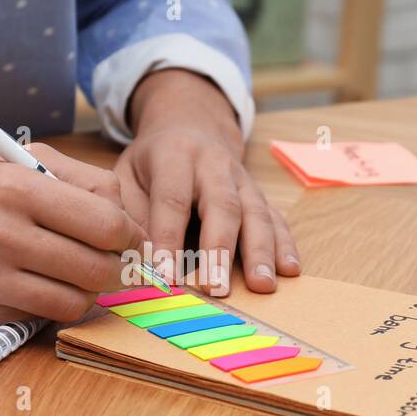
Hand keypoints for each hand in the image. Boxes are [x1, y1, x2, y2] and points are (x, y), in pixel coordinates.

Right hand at [0, 140, 144, 327]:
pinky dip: (42, 306)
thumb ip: (76, 181)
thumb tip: (128, 219)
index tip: (121, 239)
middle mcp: (0, 230)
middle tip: (96, 262)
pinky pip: (36, 317)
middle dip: (107, 269)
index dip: (126, 236)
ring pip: (72, 302)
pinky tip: (25, 286)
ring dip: (78, 293)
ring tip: (63, 276)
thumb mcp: (14, 164)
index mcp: (16, 186)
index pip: (107, 224)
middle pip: (96, 268)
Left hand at [116, 69, 299, 295]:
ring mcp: (243, 179)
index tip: (165, 277)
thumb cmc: (153, 162)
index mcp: (175, 156)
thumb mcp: (127, 173)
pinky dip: (284, 244)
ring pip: (256, 213)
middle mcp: (214, 165)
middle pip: (223, 207)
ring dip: (261, 252)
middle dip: (221, 250)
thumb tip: (133, 259)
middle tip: (218, 289)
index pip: (173, 200)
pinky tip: (289, 269)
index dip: (168, 239)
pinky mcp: (260, 194)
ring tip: (262, 285)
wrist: (190, 126)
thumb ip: (129, 212)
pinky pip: (276, 218)